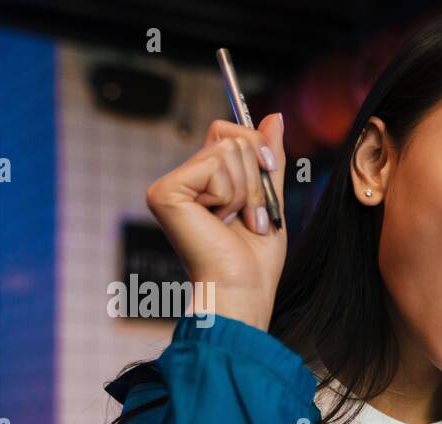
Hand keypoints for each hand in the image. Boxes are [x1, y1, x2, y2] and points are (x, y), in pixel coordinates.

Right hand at [144, 114, 286, 330]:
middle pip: (232, 136)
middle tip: (252, 217)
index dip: (257, 149)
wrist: (242, 290)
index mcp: (203, 181)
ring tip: (238, 223)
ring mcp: (170, 184)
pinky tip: (220, 222)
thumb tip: (276, 116)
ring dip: (248, 192)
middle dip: (257, 177)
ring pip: (229, 149)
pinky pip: (216, 164)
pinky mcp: (165, 191)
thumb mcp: (270, 200)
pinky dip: (232, 195)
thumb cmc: (254, 260)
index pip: (229, 133)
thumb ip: (269, 159)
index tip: (270, 178)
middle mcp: (182, 179)